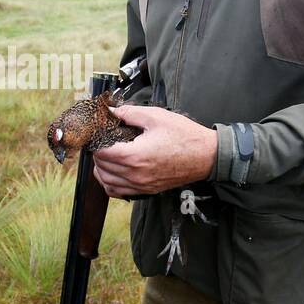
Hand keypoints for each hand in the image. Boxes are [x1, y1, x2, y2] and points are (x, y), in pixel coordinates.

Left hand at [91, 103, 216, 197]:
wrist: (207, 156)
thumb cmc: (184, 136)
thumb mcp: (156, 117)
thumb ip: (129, 113)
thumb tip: (111, 111)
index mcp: (135, 156)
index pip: (101, 153)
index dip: (96, 141)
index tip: (99, 132)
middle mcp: (135, 175)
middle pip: (101, 168)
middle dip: (97, 153)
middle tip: (102, 140)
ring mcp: (141, 185)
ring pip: (106, 182)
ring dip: (101, 169)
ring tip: (106, 155)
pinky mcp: (147, 190)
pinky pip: (118, 192)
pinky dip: (110, 183)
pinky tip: (113, 171)